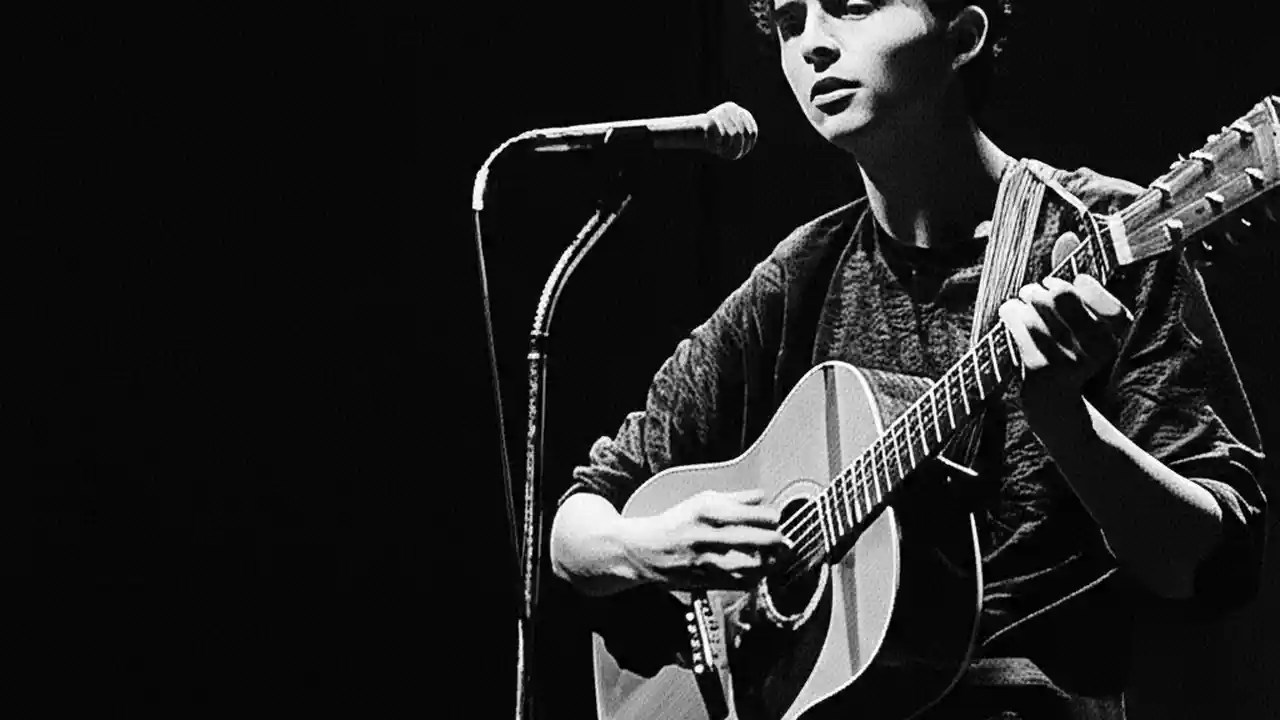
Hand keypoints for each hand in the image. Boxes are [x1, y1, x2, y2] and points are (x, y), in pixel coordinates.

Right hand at [624, 489, 789, 590]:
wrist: (646, 550)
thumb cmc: (677, 522)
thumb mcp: (701, 501)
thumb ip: (734, 498)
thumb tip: (762, 496)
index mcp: (707, 512)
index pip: (747, 514)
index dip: (768, 517)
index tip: (777, 518)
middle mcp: (707, 535)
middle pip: (750, 539)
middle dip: (774, 541)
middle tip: (785, 541)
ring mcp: (706, 560)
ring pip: (746, 564)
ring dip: (767, 562)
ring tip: (778, 558)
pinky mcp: (705, 580)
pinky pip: (736, 582)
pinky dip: (753, 578)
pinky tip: (761, 573)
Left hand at [998, 271, 1132, 425]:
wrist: (1057, 409)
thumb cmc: (1065, 354)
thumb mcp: (1077, 322)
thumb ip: (1074, 279)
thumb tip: (1067, 235)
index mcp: (1112, 335)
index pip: (1094, 292)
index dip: (1077, 286)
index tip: (1059, 286)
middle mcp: (1096, 349)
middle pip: (1061, 295)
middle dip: (1040, 288)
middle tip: (1031, 292)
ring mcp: (1068, 361)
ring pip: (1036, 308)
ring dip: (1022, 302)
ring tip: (1018, 304)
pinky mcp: (1041, 369)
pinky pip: (1019, 326)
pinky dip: (1010, 315)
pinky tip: (1008, 314)